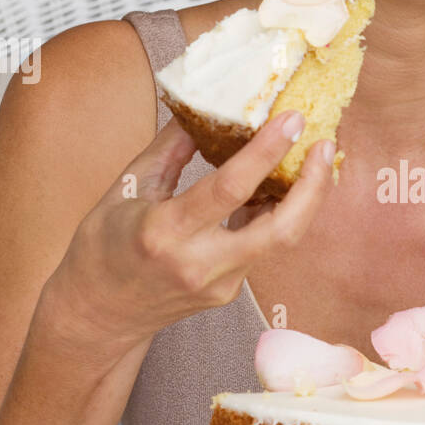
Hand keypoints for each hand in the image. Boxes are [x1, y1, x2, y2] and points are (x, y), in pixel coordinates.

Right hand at [41, 112, 332, 356]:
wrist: (98, 315)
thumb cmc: (103, 248)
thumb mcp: (126, 189)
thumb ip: (169, 150)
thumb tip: (205, 109)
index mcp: (165, 232)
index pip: (229, 189)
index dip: (267, 151)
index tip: (292, 119)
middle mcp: (199, 264)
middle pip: (280, 230)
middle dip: (313, 187)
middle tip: (326, 145)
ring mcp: (220, 284)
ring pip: (281, 240)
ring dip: (305, 199)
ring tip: (317, 158)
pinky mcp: (230, 292)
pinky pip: (264, 246)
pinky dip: (278, 214)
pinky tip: (285, 186)